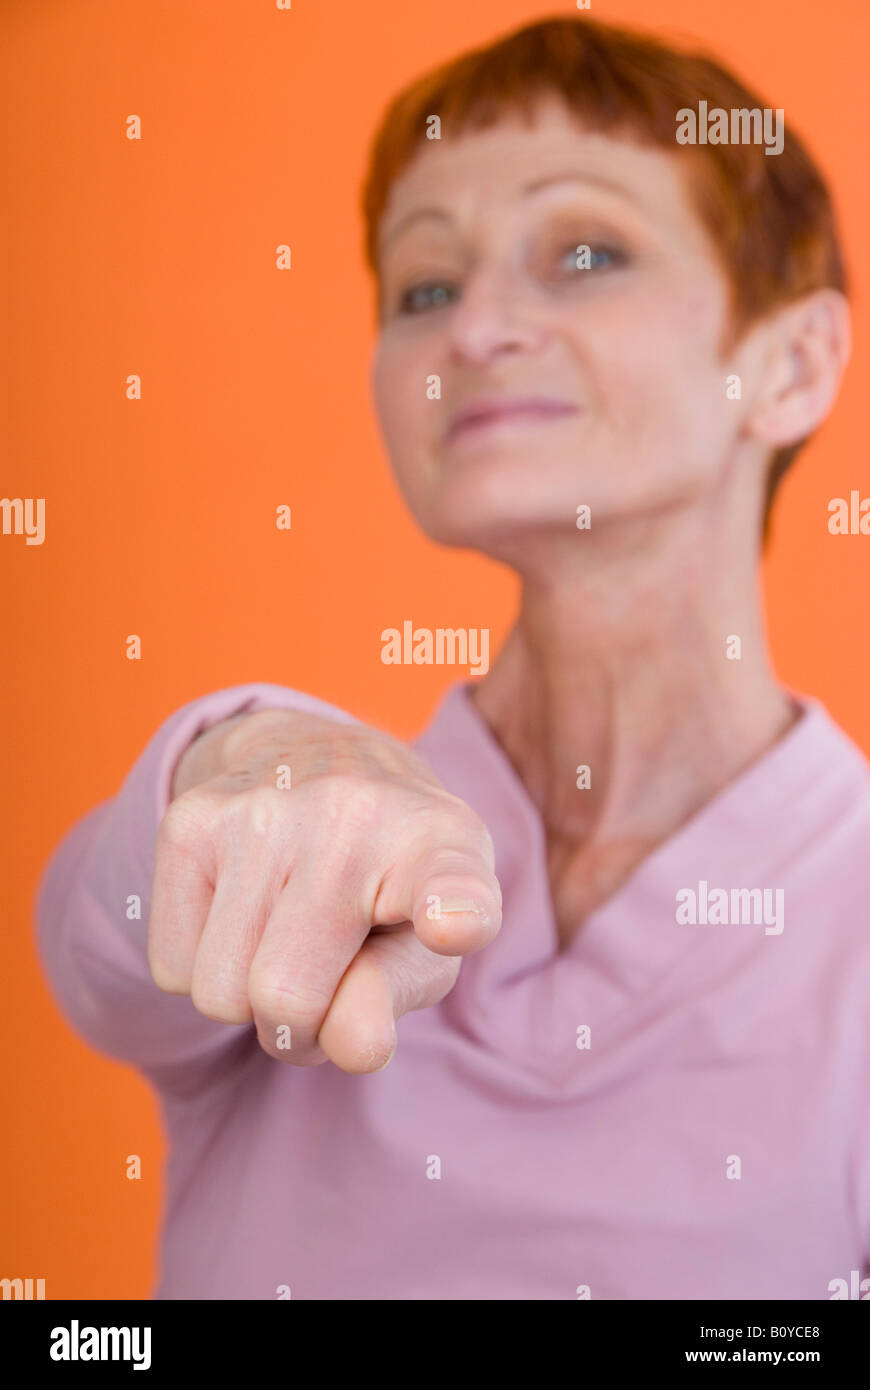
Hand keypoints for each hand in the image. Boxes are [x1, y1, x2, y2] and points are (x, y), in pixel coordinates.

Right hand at [147, 710, 501, 1072]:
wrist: (316, 760)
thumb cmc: (386, 885)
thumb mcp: (422, 945)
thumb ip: (394, 996)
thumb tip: (353, 1046)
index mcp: (439, 845)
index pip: (452, 885)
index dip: (456, 910)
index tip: (456, 925)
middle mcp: (350, 811)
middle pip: (285, 997)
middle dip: (297, 1027)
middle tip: (325, 977)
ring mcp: (259, 809)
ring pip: (218, 995)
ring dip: (246, 999)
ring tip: (286, 941)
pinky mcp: (188, 821)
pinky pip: (172, 972)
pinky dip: (203, 969)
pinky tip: (243, 911)